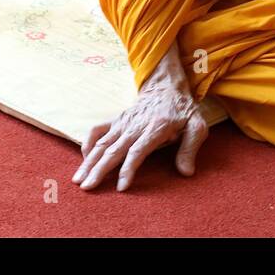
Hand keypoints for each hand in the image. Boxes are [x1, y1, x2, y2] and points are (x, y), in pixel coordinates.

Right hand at [72, 43, 207, 191]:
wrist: (166, 86)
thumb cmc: (183, 110)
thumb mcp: (197, 126)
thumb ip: (190, 148)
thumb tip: (186, 172)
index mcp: (154, 128)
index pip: (137, 151)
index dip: (128, 169)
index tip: (121, 187)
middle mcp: (134, 126)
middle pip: (113, 150)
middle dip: (98, 170)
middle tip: (87, 187)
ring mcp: (122, 123)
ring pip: (101, 143)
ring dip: (88, 161)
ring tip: (78, 179)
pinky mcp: (116, 121)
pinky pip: (97, 131)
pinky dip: (88, 144)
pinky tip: (84, 159)